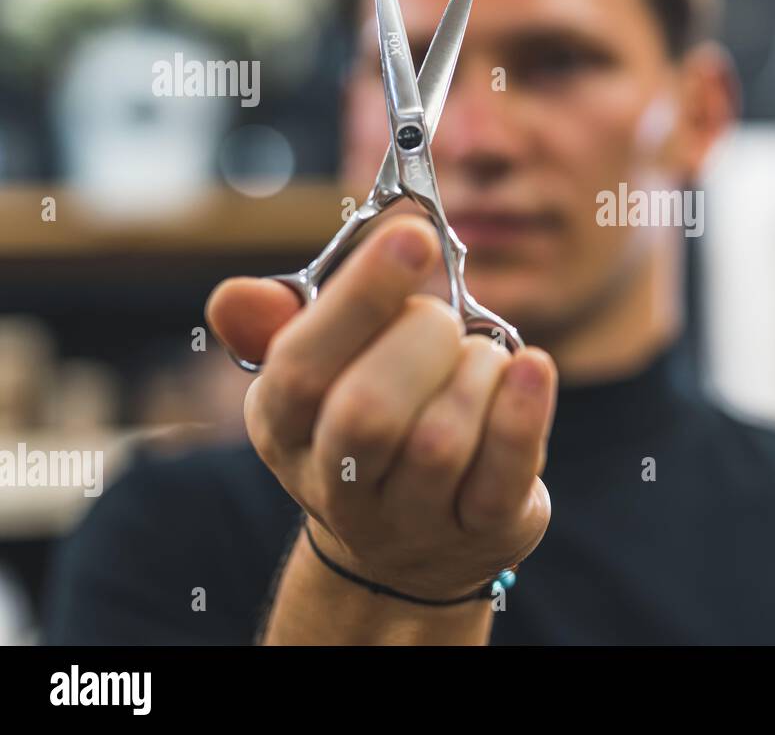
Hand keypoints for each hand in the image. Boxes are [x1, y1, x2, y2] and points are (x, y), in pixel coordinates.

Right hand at [206, 215, 555, 601]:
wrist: (411, 545)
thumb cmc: (370, 414)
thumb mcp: (321, 370)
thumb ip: (284, 320)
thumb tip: (236, 296)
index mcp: (282, 424)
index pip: (300, 365)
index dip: (361, 296)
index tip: (413, 236)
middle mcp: (335, 482)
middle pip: (366, 414)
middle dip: (421, 341)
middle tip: (444, 318)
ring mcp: (409, 518)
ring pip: (440, 442)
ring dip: (477, 371)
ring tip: (486, 353)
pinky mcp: (482, 530)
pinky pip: (501, 474)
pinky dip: (521, 411)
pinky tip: (532, 367)